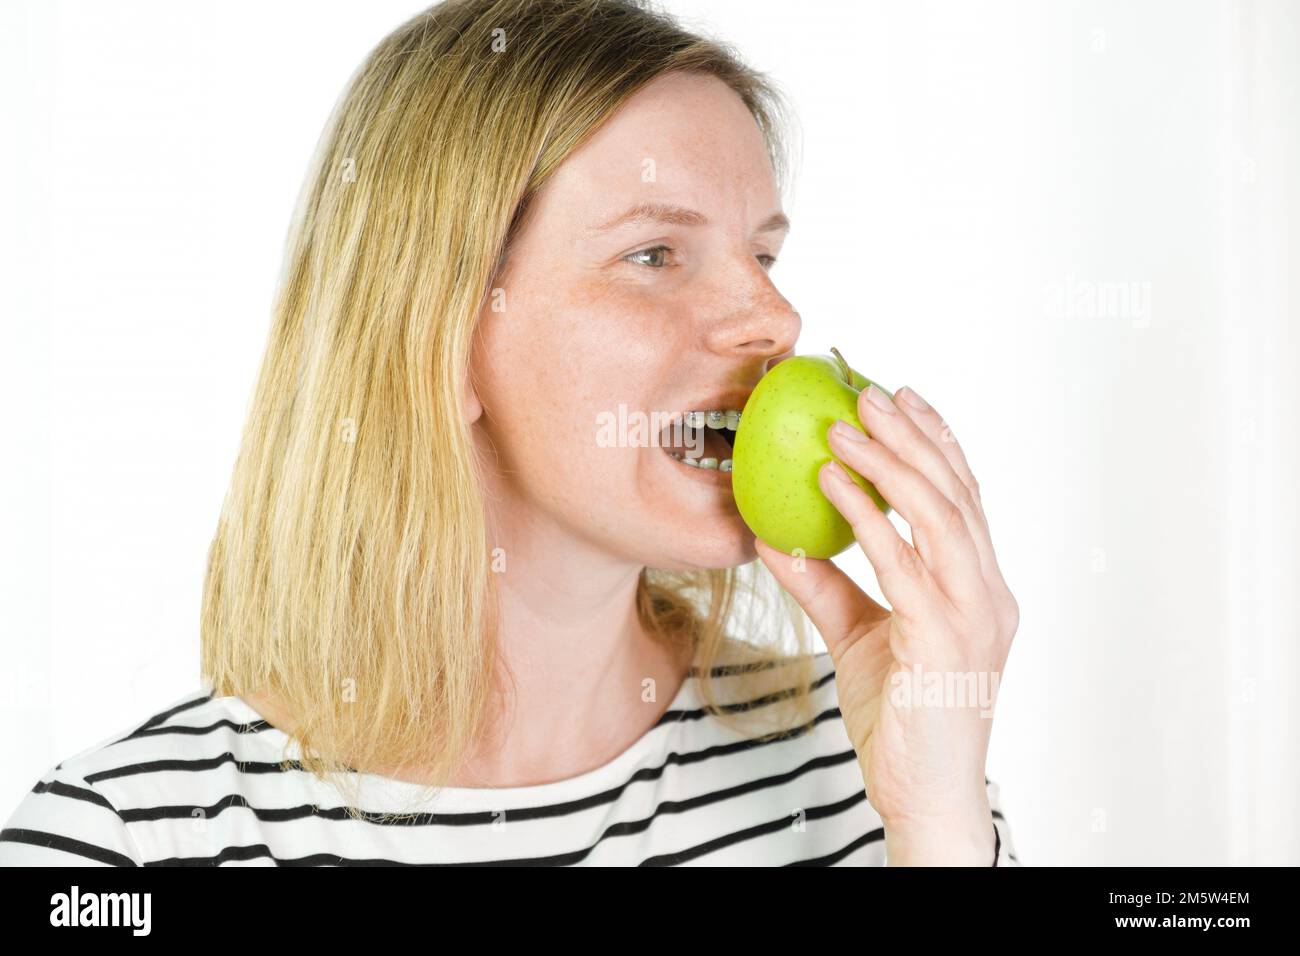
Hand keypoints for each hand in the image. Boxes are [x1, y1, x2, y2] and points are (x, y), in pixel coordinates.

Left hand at [753, 384, 1018, 864]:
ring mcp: (975, 615)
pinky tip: (830, 485)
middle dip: (913, 434)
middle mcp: (991, 594)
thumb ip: (826, 585)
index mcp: (982, 588)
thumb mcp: (858, 635)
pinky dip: (867, 516)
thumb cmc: (900, 717)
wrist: (922, 795)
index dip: (937, 441)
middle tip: (867, 392)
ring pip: (940, 514)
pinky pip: (904, 562)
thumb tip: (776, 533)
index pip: (966, 498)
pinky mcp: (946, 640)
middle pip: (957, 492)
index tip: (902, 399)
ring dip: (889, 462)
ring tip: (844, 426)